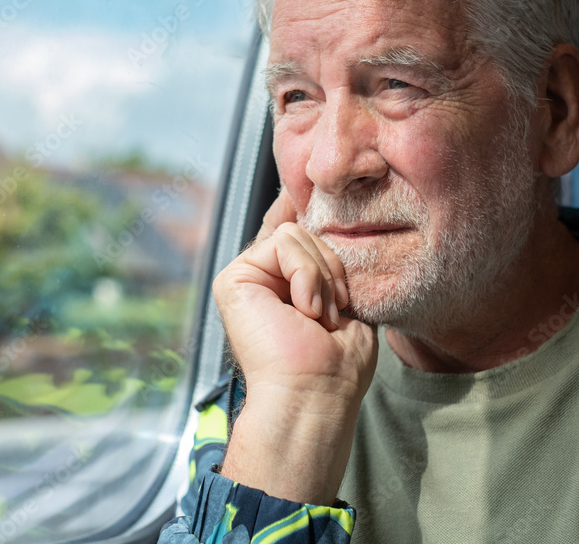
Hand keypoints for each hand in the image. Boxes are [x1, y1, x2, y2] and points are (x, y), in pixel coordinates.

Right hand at [213, 188, 377, 504]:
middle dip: (332, 267)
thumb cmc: (337, 363)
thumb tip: (320, 218)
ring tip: (316, 317)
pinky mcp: (233, 279)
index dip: (299, 203)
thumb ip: (330, 263)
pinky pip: (283, 242)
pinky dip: (305, 275)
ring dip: (322, 276)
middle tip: (331, 312)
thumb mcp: (345, 301)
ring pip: (296, 233)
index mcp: (287, 284)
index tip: (306, 185)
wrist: (316, 393)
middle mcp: (264, 277)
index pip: (293, 229)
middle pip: (306, 230)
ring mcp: (247, 277)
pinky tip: (302, 311)